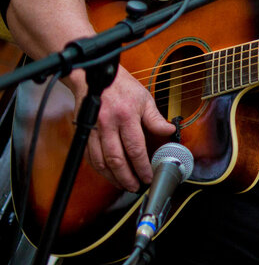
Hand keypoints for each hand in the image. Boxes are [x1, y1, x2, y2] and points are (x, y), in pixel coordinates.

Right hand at [71, 67, 177, 191]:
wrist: (96, 77)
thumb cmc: (122, 87)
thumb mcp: (144, 99)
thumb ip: (156, 118)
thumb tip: (169, 131)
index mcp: (125, 116)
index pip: (135, 148)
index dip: (142, 166)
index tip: (148, 176)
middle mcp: (107, 125)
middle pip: (116, 159)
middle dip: (126, 177)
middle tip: (135, 186)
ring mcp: (93, 130)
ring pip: (100, 161)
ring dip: (111, 176)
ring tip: (123, 184)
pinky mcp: (83, 132)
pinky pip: (89, 156)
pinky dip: (98, 168)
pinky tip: (108, 173)